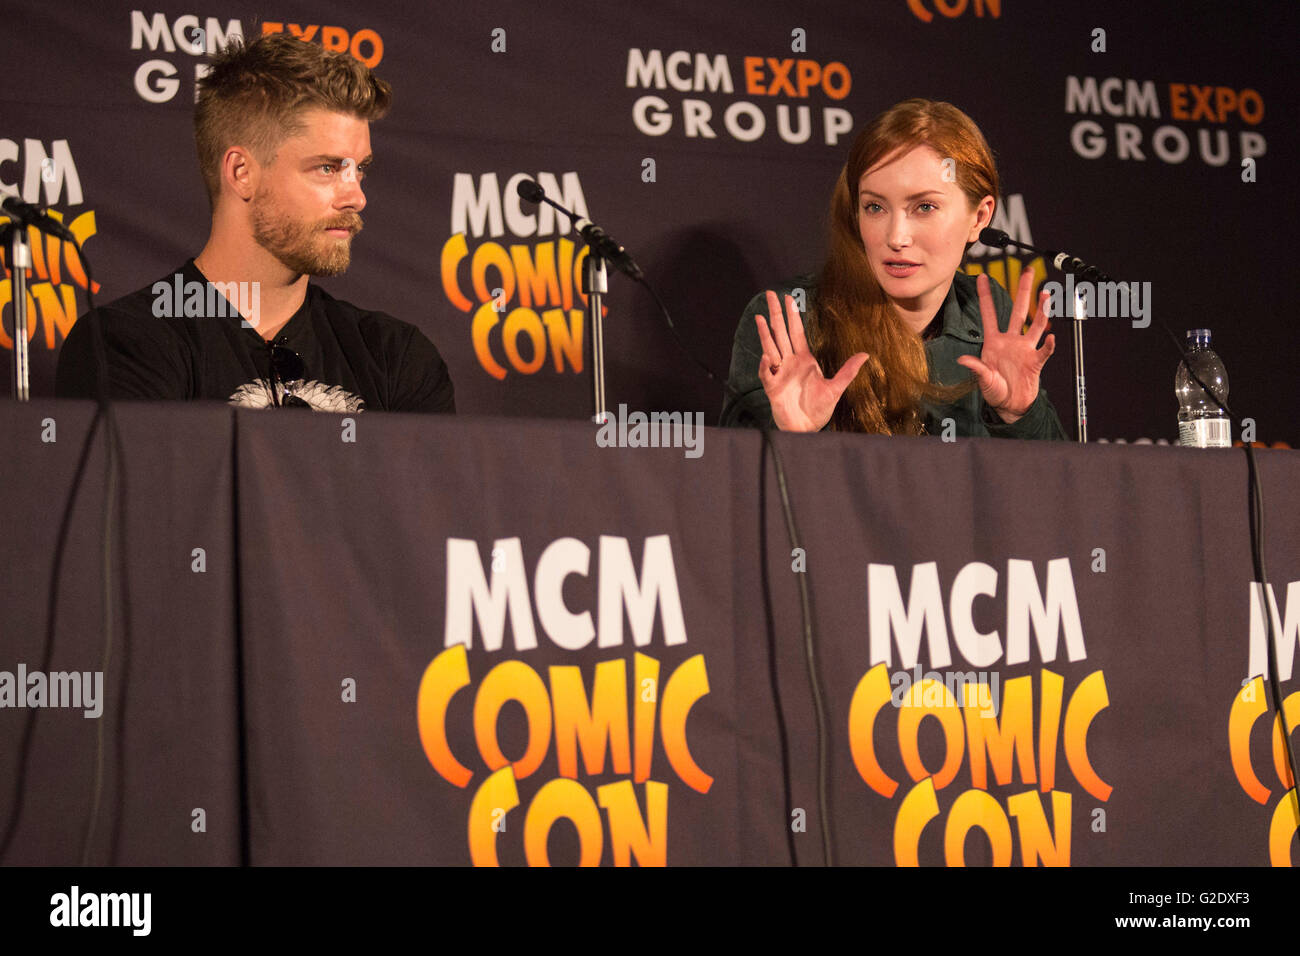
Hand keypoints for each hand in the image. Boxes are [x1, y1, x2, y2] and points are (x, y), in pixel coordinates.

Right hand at [754, 290, 868, 431]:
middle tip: (770, 295)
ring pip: (770, 347)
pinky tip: (767, 356)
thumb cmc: (819, 409)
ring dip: (765, 333)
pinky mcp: (772, 387)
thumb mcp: (836, 388)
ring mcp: (779, 373)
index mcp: (804, 360)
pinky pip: (766, 373)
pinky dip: (766, 365)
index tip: (788, 298)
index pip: (796, 332)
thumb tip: (866, 355)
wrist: (806, 428)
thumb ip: (848, 371)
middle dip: (776, 314)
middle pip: (780, 333)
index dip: (792, 315)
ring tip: (760, 318)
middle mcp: (790, 363)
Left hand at [956, 272, 1055, 423]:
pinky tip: (1052, 338)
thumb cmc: (994, 391)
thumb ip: (976, 368)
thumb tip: (964, 359)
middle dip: (1022, 290)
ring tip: (1046, 294)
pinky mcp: (1036, 361)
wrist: (1010, 405)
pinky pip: (1044, 351)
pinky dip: (1049, 345)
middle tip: (1027, 270)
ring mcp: (1025, 349)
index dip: (985, 295)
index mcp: (994, 342)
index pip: (989, 314)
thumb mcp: (982, 379)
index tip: (981, 276)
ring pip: (1036, 324)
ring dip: (1042, 310)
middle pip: (1018, 310)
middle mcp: (1011, 341)